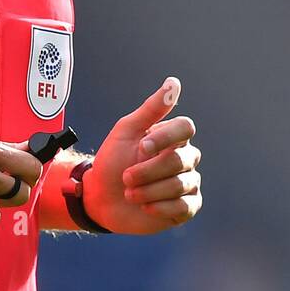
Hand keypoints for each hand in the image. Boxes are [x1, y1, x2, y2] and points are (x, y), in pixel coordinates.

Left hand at [82, 77, 202, 235]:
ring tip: (130, 193)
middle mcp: (186, 158)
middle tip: (126, 178)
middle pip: (180, 159)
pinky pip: (184, 206)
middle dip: (147, 171)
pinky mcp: (186, 207)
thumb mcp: (126, 132)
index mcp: (173, 136)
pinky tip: (144, 207)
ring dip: (148, 191)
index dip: (164, 138)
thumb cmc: (113, 161)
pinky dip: (160, 207)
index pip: (186, 127)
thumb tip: (174, 82)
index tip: (141, 147)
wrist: (101, 198)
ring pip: (180, 185)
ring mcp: (189, 183)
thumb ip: (150, 109)